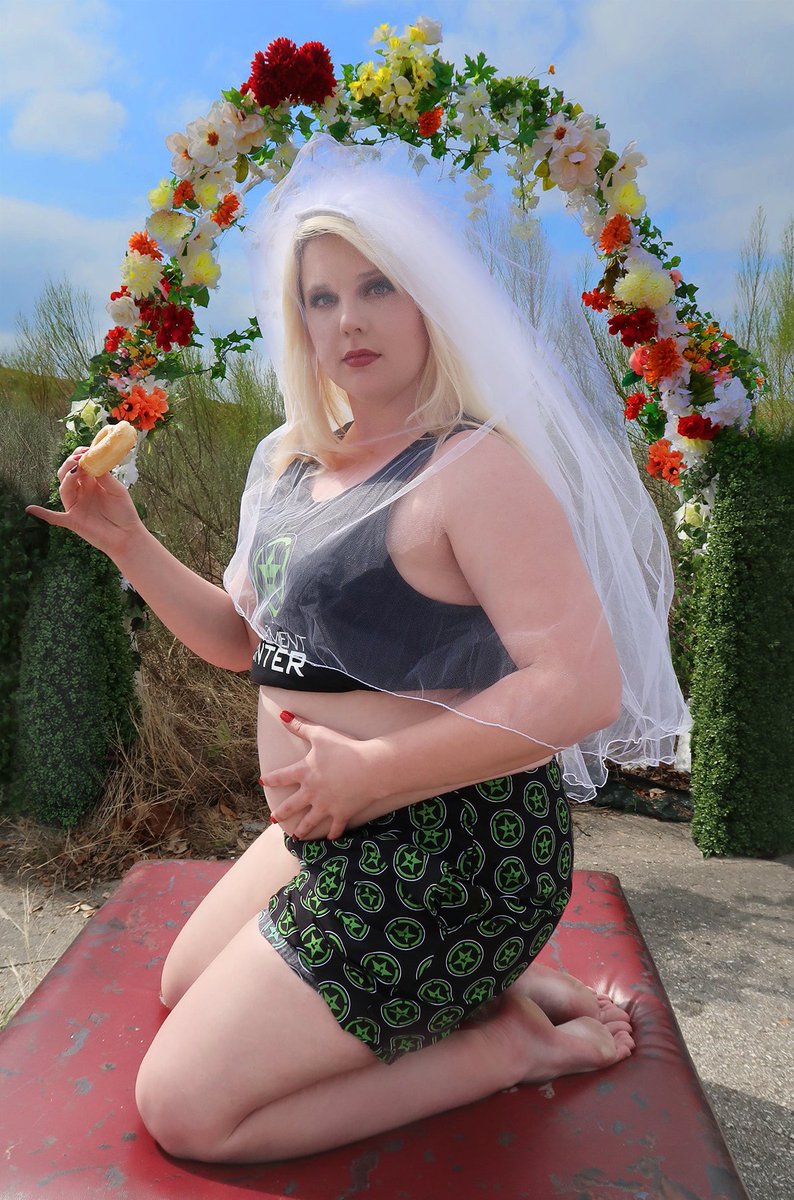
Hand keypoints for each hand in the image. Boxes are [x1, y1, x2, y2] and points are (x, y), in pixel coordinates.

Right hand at [25, 447, 142, 559]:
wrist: (127, 536)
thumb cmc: (124, 512)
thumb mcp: (117, 490)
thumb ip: (104, 477)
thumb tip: (92, 462)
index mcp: (91, 482)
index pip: (79, 465)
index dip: (80, 455)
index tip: (86, 449)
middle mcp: (81, 492)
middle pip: (67, 473)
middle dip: (71, 463)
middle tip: (80, 458)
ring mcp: (75, 506)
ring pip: (63, 488)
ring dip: (68, 477)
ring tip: (77, 469)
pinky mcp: (73, 520)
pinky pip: (55, 517)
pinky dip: (43, 514)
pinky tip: (31, 509)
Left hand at [264, 712, 380, 840]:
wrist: (370, 768)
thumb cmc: (345, 748)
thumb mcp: (320, 734)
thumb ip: (300, 726)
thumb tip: (282, 715)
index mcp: (304, 772)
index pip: (281, 776)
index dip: (271, 778)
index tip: (263, 781)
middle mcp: (311, 792)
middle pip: (290, 806)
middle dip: (280, 813)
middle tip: (273, 818)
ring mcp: (326, 806)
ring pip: (309, 822)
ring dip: (301, 830)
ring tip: (296, 836)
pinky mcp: (341, 814)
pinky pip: (335, 828)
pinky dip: (332, 834)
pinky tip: (330, 838)